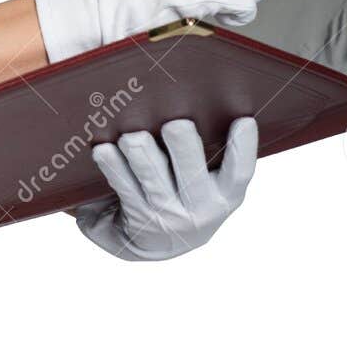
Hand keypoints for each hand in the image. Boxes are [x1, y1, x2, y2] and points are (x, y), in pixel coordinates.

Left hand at [73, 117, 257, 261]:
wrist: (155, 245)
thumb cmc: (186, 195)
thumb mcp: (211, 185)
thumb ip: (215, 154)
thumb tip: (210, 101)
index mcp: (226, 194)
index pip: (239, 172)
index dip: (243, 148)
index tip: (244, 121)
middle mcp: (200, 209)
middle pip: (193, 175)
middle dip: (184, 149)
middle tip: (175, 124)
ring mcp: (166, 215)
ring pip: (154, 183)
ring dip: (142, 158)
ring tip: (132, 137)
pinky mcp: (136, 218)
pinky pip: (125, 189)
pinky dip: (113, 168)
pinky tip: (103, 150)